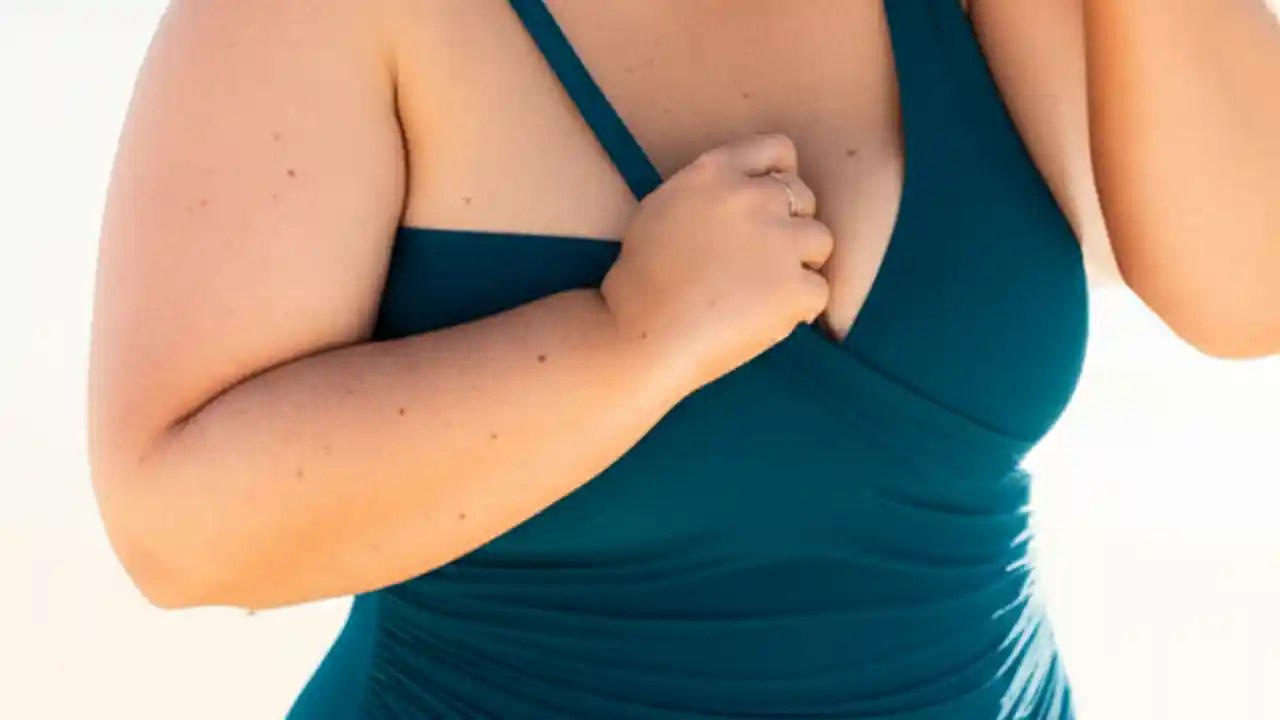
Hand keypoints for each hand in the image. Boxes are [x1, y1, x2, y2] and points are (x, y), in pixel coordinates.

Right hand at [602, 133, 833, 389]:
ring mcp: (779, 242)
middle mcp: (753, 197)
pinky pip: (818, 291)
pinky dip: (799, 308)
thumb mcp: (661, 207)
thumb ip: (707, 192)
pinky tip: (763, 318)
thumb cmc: (641, 280)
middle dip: (789, 226)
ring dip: (800, 264)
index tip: (772, 205)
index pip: (777, 150)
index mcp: (716, 172)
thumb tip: (744, 193)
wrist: (641, 335)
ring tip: (762, 291)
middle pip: (805, 197)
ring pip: (820, 241)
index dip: (782, 176)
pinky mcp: (795, 288)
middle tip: (758, 261)